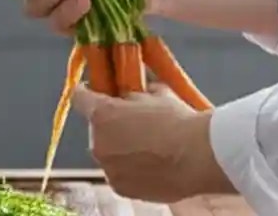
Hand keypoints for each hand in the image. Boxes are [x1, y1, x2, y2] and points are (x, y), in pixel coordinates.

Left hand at [71, 83, 235, 202]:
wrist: (197, 157)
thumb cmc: (179, 121)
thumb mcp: (157, 93)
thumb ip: (137, 91)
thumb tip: (133, 90)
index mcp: (103, 114)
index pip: (80, 97)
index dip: (89, 91)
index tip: (97, 91)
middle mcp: (98, 143)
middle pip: (97, 127)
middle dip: (112, 123)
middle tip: (136, 122)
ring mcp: (108, 168)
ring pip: (108, 152)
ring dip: (121, 147)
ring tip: (149, 146)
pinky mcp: (120, 188)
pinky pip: (119, 173)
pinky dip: (130, 168)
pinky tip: (152, 162)